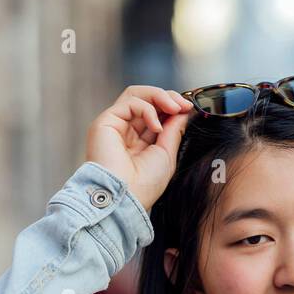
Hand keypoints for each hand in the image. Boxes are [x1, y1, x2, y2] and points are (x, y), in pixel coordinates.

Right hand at [85, 86, 193, 213]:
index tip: (188, 108)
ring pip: (136, 94)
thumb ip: (173, 131)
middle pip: (145, 99)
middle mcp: (125, 131)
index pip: (154, 113)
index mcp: (138, 141)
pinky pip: (130, 102)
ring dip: (160, 96)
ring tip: (175, 108)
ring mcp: (114, 125)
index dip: (171, 106)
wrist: (125, 199)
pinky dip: (148, 109)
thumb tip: (182, 111)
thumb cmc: (144, 186)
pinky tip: (157, 127)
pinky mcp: (105, 122)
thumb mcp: (167, 155)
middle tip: (184, 104)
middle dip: (168, 97)